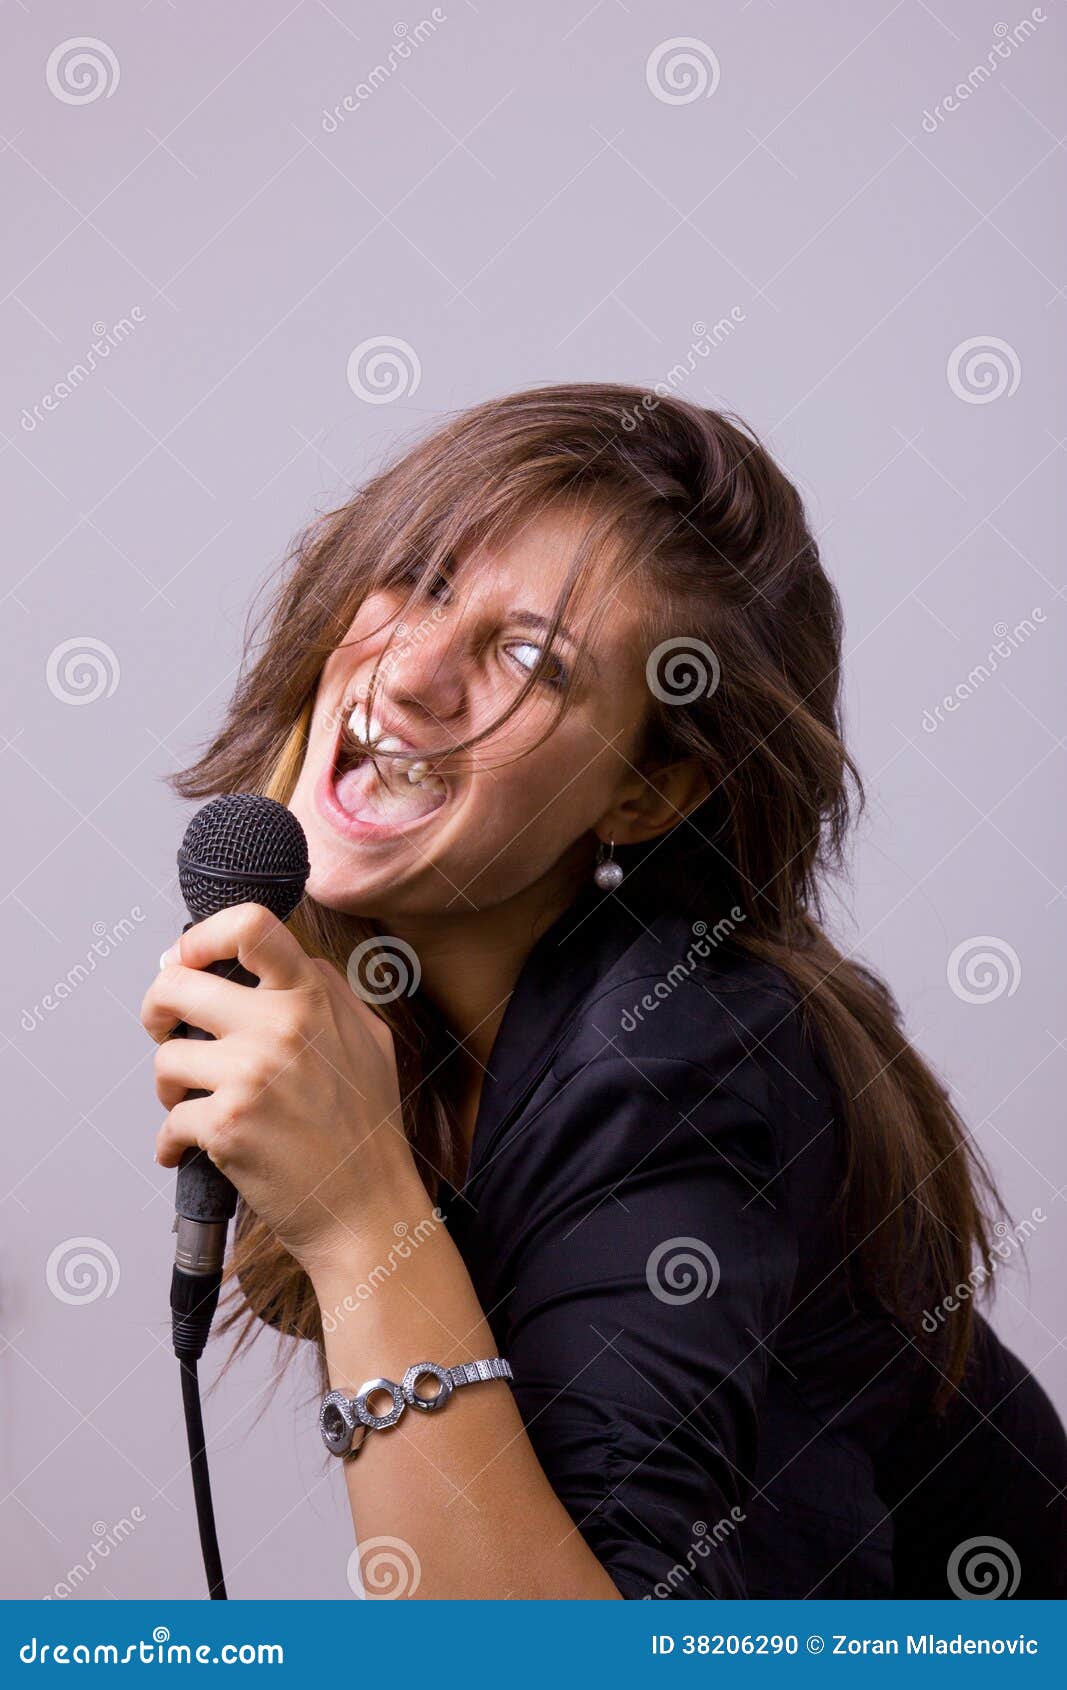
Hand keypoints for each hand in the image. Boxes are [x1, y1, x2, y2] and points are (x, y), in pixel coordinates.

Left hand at [140, 904, 423, 1277]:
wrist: (367, 1207)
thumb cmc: (366, 1128)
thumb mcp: (367, 1037)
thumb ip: (324, 988)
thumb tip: (261, 957)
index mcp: (312, 997)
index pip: (250, 926)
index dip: (201, 935)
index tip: (187, 958)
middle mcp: (280, 1027)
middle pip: (175, 983)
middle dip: (156, 1007)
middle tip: (163, 1026)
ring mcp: (250, 1075)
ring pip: (166, 1056)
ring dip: (169, 1084)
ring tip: (192, 1102)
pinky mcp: (225, 1124)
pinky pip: (169, 1119)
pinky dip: (172, 1141)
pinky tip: (190, 1149)